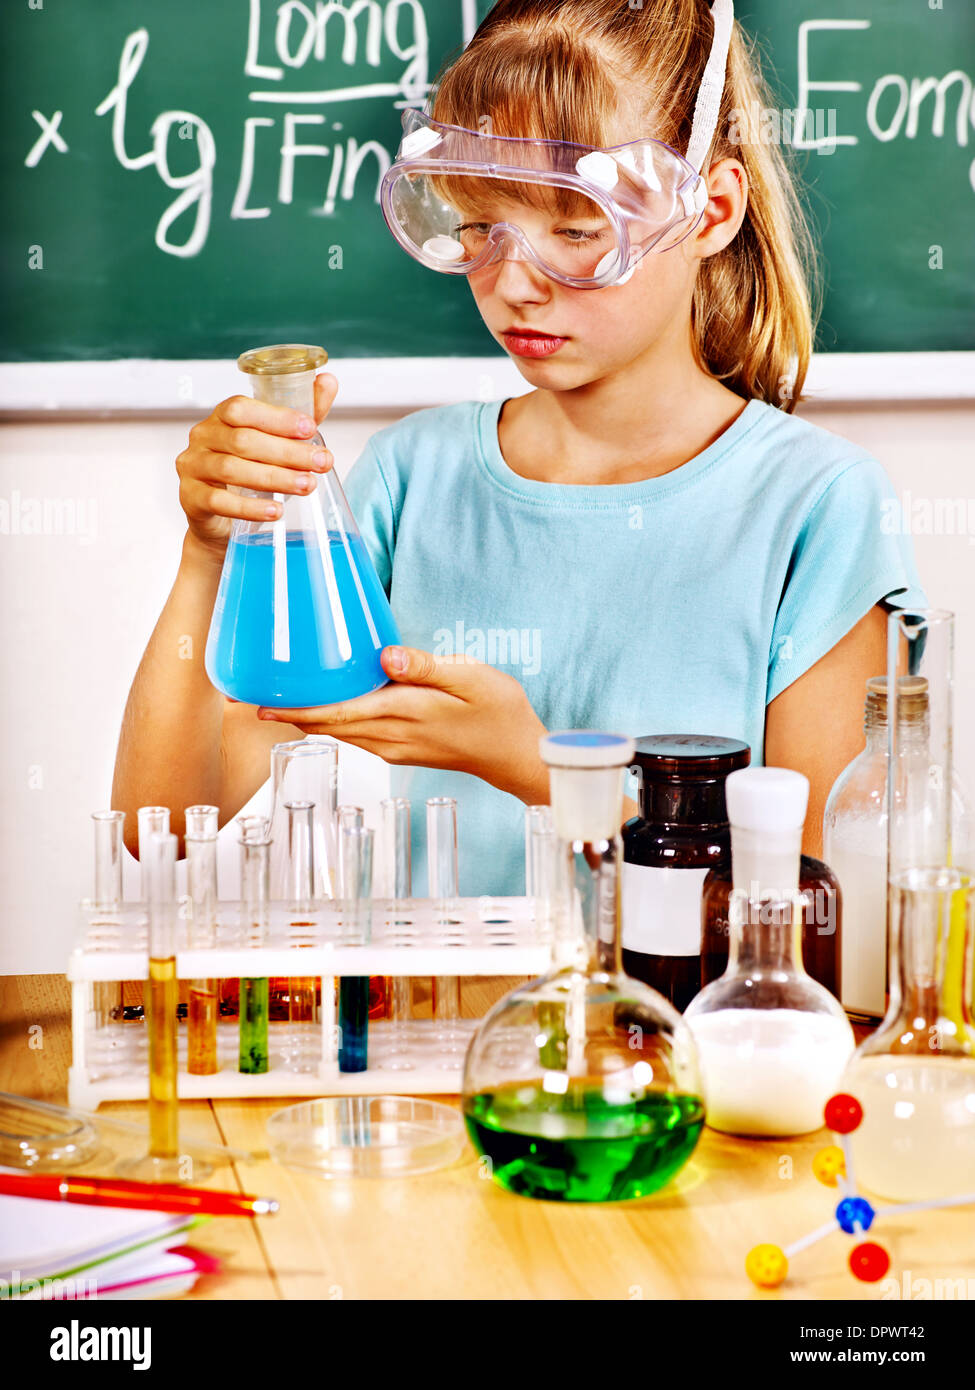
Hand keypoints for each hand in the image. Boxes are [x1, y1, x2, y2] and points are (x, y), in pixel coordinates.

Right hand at [176, 373, 338, 553]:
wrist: (218, 514)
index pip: (241, 408)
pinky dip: (250, 507)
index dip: (276, 417)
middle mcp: (203, 436)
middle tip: (321, 462)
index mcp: (222, 417)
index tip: (311, 429)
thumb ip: (303, 412)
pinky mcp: (191, 497)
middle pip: (243, 440)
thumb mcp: (276, 440)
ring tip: (307, 485)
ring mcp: (193, 466)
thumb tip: (329, 380)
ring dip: (275, 478)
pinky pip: (219, 501)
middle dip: (287, 452)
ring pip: (232, 469)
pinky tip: (275, 510)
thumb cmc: (249, 469)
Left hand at [257, 646, 550, 803]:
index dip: (294, 707)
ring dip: (304, 719)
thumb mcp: (471, 677)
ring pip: (338, 733)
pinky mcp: (401, 748)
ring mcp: (395, 747)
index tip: (256, 701)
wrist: (518, 755)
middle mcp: (392, 736)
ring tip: (269, 702)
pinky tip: (320, 710)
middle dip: (285, 713)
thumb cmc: (499, 712)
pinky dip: (330, 723)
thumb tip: (384, 655)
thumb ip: (425, 666)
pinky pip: (354, 736)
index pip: (336, 712)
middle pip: (326, 725)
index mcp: (404, 713)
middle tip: (242, 699)